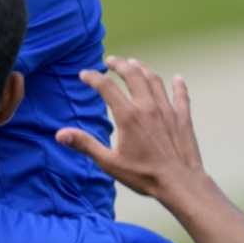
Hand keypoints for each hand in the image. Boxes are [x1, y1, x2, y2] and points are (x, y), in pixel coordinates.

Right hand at [55, 56, 206, 199]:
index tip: (84, 74)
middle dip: (120, 64)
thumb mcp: (109, 162)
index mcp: (128, 116)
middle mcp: (147, 106)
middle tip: (111, 60)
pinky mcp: (182, 117)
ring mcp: (167, 109)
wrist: (179, 182)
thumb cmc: (143, 175)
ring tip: (135, 64)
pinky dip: (178, 85)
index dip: (93, 78)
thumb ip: (85, 145)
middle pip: (132, 75)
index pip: (106, 87)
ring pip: (154, 80)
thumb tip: (60, 134)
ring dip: (143, 69)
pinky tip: (177, 78)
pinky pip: (181, 95)